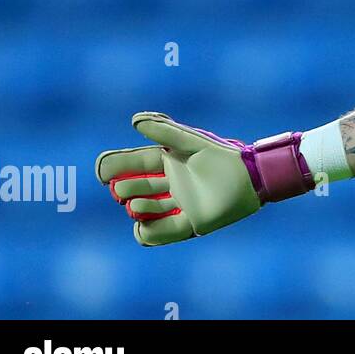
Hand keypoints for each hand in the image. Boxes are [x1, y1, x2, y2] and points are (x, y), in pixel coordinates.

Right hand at [95, 112, 311, 246]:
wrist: (251, 178)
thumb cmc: (222, 155)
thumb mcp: (190, 141)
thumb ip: (164, 130)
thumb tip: (134, 120)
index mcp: (167, 161)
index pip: (132, 164)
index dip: (114, 167)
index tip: (102, 172)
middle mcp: (170, 183)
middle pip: (134, 188)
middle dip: (126, 188)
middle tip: (125, 189)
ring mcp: (179, 204)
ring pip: (144, 210)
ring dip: (138, 208)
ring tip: (142, 203)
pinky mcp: (190, 224)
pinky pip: (160, 233)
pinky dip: (149, 233)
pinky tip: (144, 226)